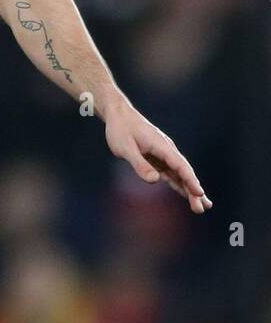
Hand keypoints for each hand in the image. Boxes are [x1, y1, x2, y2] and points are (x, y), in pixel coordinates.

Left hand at [104, 100, 211, 214]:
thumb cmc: (120, 130)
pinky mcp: (157, 158)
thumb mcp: (126, 148)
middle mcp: (166, 150)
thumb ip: (140, 164)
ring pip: (179, 175)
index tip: (199, 193)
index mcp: (161, 146)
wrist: (118, 115)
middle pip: (183, 172)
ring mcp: (163, 154)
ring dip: (189, 190)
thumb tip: (155, 180)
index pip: (180, 165)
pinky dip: (179, 184)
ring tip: (202, 206)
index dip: (190, 180)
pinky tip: (186, 194)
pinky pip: (171, 173)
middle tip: (203, 208)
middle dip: (193, 190)